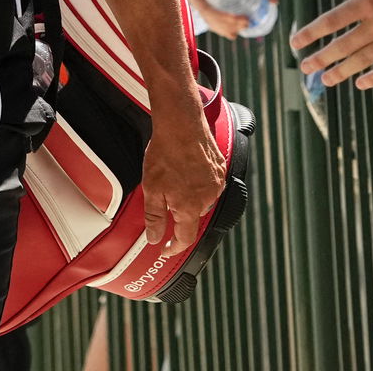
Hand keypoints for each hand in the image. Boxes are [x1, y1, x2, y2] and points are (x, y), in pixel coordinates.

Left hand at [140, 115, 226, 252]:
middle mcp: (208, 198)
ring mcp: (217, 183)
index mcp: (191, 207)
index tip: (166, 250)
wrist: (181, 123)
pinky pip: (209, 184)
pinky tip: (185, 168)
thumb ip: (155, 217)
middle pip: (193, 217)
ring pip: (201, 200)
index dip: (174, 247)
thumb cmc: (165, 154)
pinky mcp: (221, 169)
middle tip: (163, 196)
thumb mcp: (152, 188)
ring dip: (189, 196)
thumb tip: (154, 238)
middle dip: (178, 213)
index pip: (186, 238)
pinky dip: (197, 182)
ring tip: (174, 176)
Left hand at [289, 0, 372, 87]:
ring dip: (343, 71)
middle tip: (305, 67)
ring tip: (326, 79)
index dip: (311, 33)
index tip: (295, 43)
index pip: (331, 21)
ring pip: (364, 60)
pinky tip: (361, 83)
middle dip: (321, 58)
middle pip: (344, 46)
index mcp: (369, 0)